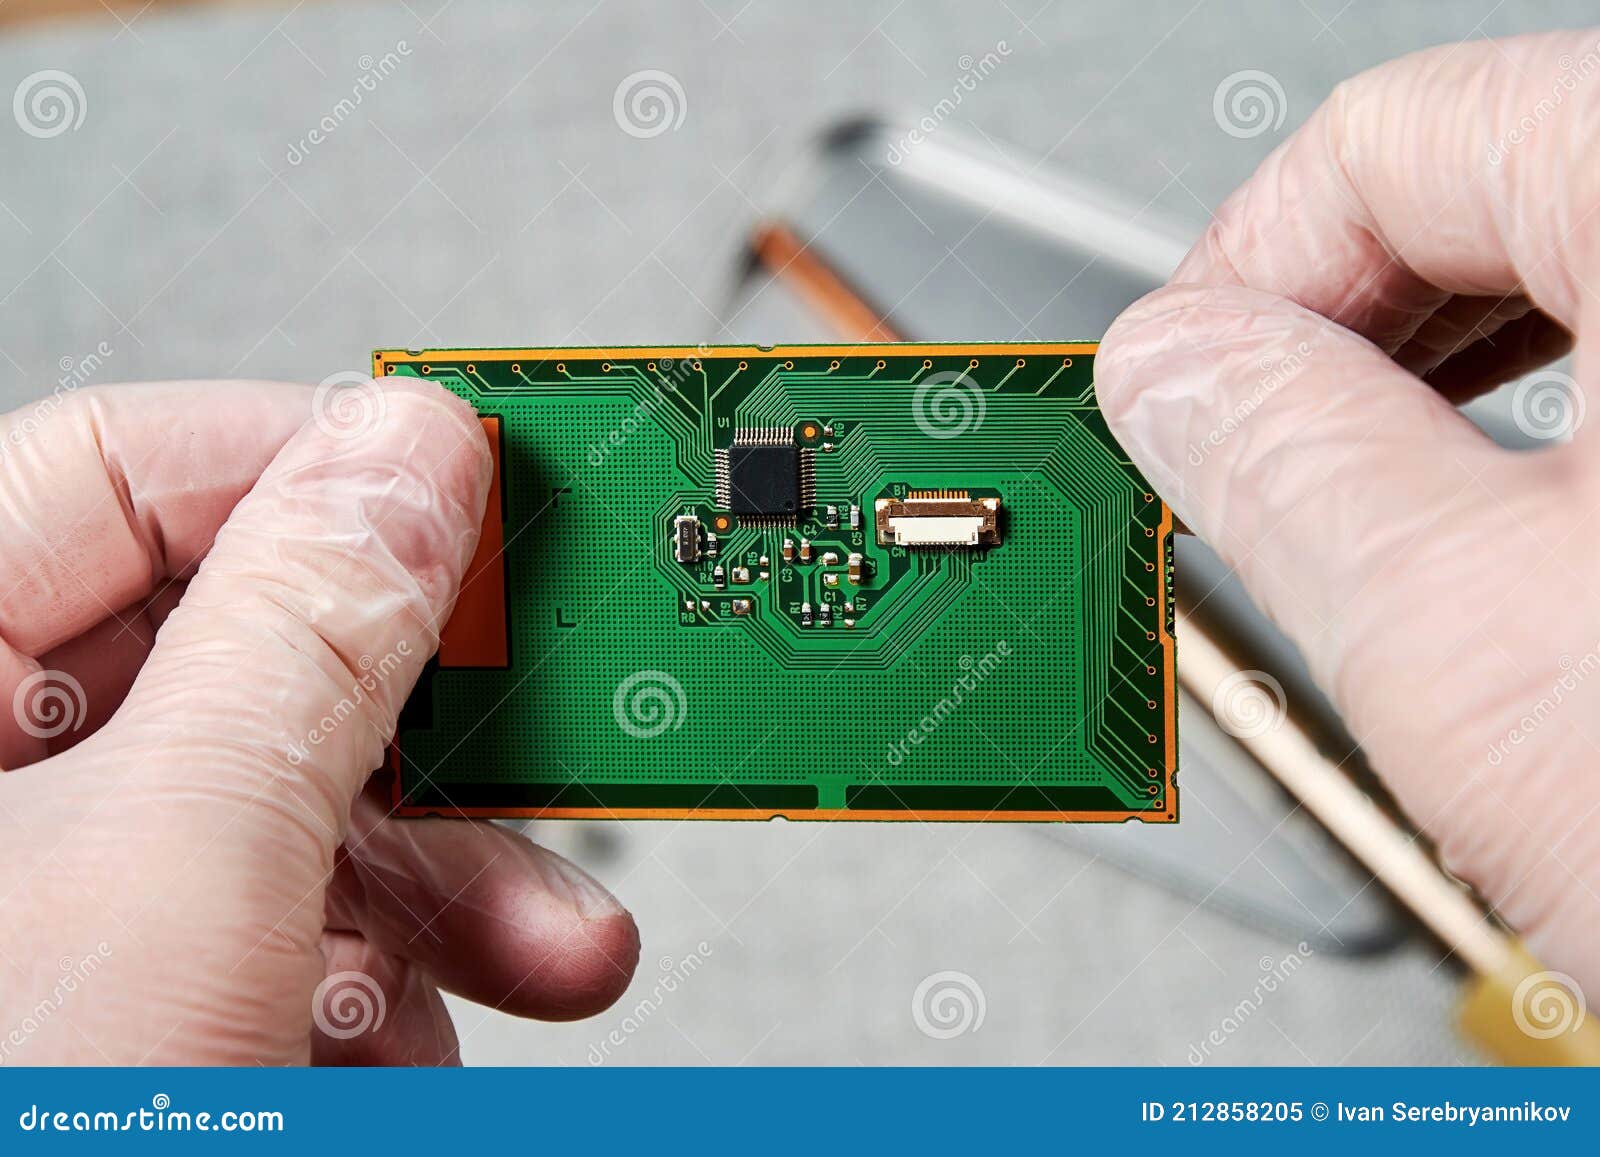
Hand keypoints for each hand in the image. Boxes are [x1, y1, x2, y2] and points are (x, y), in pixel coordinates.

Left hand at [0, 379, 638, 1064]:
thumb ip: (309, 633)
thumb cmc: (17, 1134)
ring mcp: (56, 898)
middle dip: (435, 738)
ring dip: (453, 890)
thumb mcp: (184, 860)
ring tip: (552, 947)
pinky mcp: (136, 1001)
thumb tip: (414, 456)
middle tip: (553, 730)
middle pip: (250, 661)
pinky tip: (408, 1041)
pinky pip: (287, 937)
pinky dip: (383, 984)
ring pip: (298, 816)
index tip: (487, 486)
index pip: (120, 469)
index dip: (319, 463)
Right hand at [1098, 29, 1599, 996]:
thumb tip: (1173, 370)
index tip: (1190, 390)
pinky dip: (1583, 414)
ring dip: (1458, 372)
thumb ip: (1279, 462)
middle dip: (1345, 328)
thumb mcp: (1475, 646)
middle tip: (1260, 450)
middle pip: (1511, 174)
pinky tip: (1543, 511)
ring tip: (1385, 497)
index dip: (1247, 270)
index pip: (1400, 134)